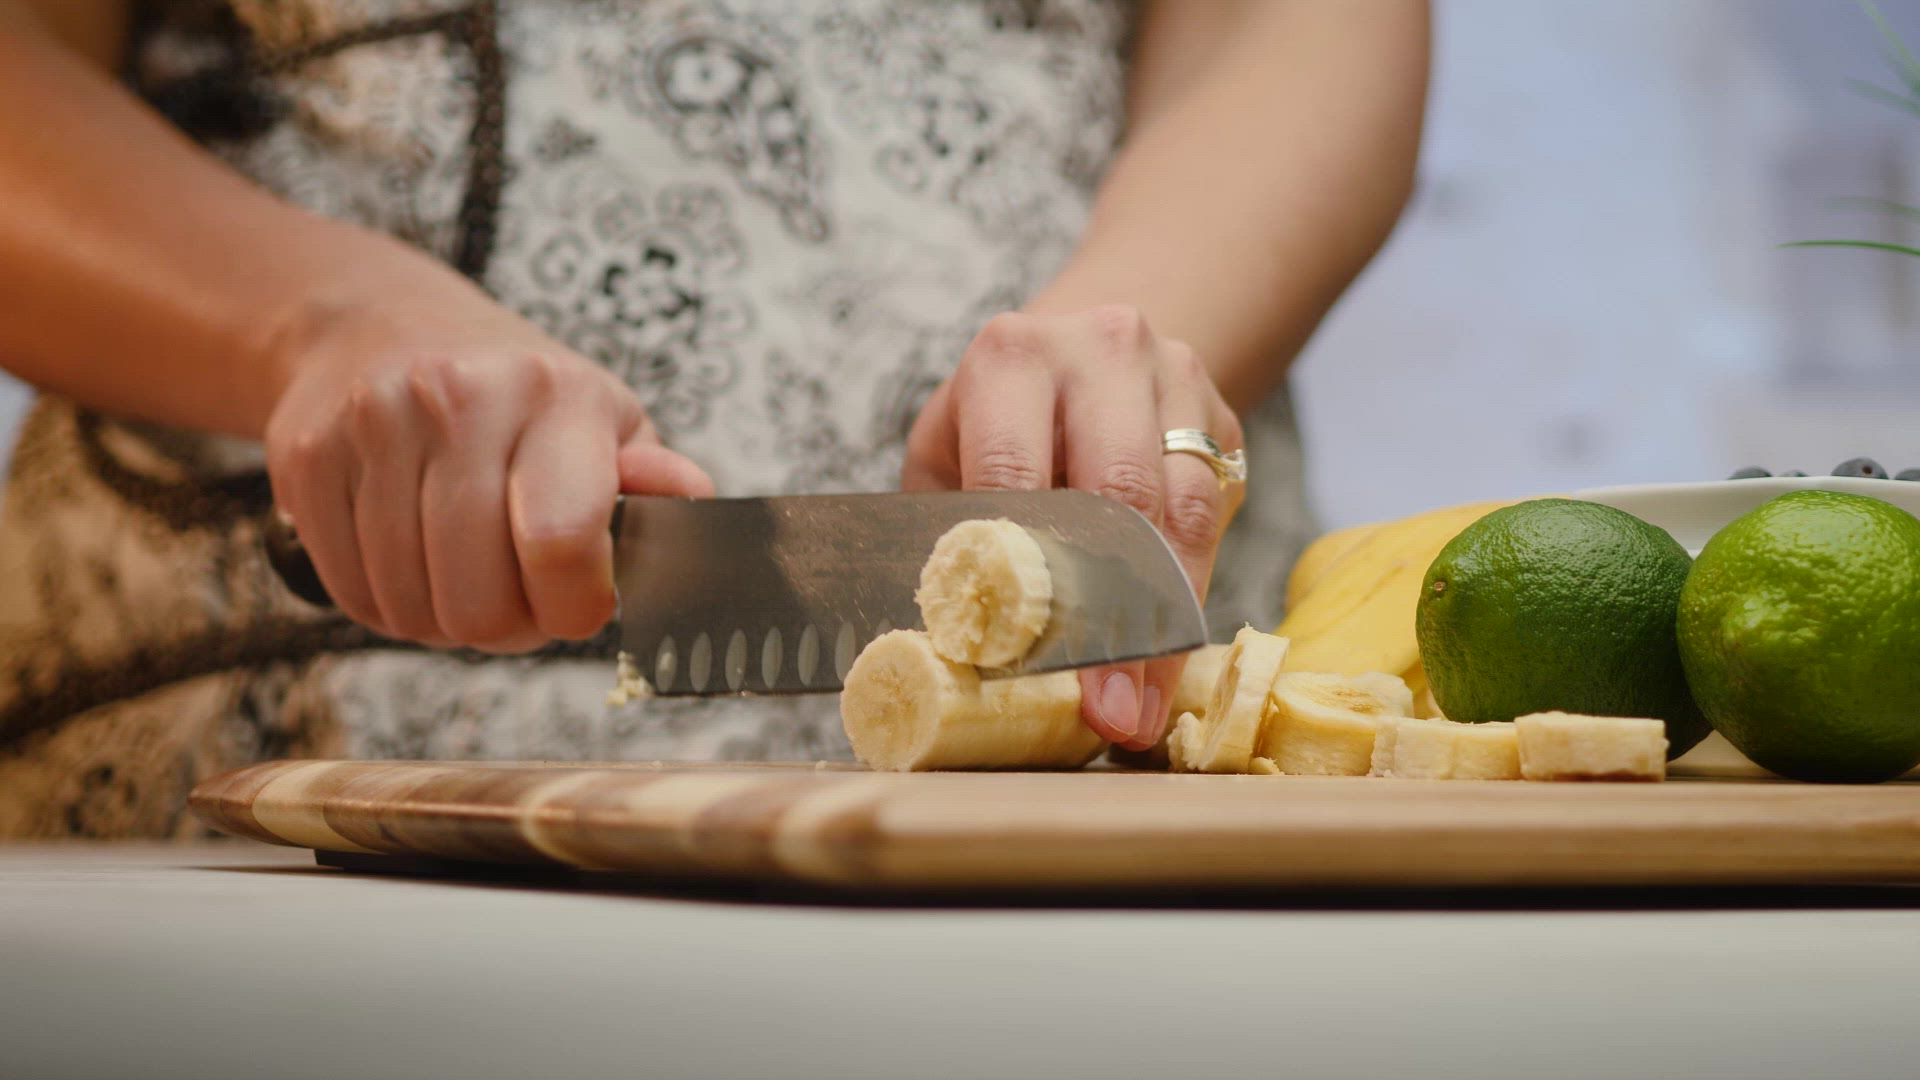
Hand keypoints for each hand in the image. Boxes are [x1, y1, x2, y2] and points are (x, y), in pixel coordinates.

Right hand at [264, 305, 712, 652]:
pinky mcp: (308, 457)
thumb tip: (691, 503)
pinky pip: (353, 596)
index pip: (560, 542)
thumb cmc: (521, 400)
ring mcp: (374, 425)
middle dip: (508, 626)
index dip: (574, 608)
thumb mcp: (603, 424)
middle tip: (519, 596)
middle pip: (479, 600)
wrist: (383, 327)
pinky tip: (413, 563)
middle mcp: (460, 399)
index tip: (580, 605)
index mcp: (556, 395)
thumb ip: (655, 485)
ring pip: (412, 610)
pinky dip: (390, 606)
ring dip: (446, 621)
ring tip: (466, 574)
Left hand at [903, 304, 1244, 750]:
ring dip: (1164, 623)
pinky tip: (1166, 654)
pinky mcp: (1222, 419)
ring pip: (1184, 510)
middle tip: (1108, 711)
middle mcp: (1101, 350)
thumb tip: (946, 656)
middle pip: (1119, 491)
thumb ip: (947, 538)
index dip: (1023, 576)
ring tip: (1142, 707)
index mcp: (1011, 357)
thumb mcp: (947, 461)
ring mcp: (1175, 377)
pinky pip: (1215, 516)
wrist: (1076, 351)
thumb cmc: (992, 426)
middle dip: (1113, 616)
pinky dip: (1188, 594)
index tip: (1031, 665)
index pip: (1017, 472)